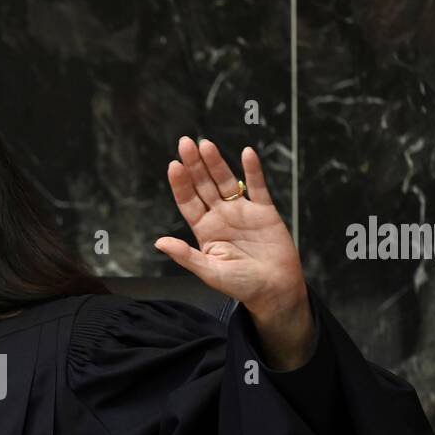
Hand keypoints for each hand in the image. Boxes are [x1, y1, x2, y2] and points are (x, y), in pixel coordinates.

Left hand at [154, 137, 314, 368]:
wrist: (275, 290)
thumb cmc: (242, 286)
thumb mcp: (210, 272)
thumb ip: (186, 255)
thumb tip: (159, 242)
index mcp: (205, 231)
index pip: (188, 202)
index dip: (181, 184)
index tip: (174, 166)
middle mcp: (221, 217)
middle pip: (204, 186)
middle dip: (195, 165)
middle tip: (185, 143)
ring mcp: (242, 212)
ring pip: (227, 181)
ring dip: (217, 163)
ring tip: (206, 144)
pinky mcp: (265, 211)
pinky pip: (257, 187)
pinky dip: (253, 171)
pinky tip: (247, 154)